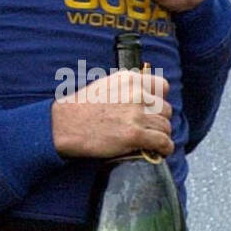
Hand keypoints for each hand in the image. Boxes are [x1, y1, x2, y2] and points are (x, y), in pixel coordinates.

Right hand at [51, 69, 173, 157]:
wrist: (64, 125)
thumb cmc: (82, 108)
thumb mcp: (107, 85)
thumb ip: (128, 88)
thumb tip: (147, 98)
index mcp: (130, 79)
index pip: (163, 86)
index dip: (161, 100)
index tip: (154, 110)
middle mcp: (136, 94)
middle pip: (166, 109)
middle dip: (159, 121)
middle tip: (150, 130)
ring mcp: (136, 114)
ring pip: (166, 126)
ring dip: (161, 136)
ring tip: (153, 142)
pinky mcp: (134, 135)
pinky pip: (163, 142)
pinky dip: (165, 148)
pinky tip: (161, 151)